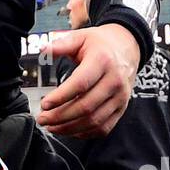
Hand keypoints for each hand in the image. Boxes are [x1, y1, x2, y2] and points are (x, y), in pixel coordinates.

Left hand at [37, 23, 139, 138]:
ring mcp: (120, 96)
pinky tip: (69, 130)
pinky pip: (104, 127)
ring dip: (70, 128)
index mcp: (102, 61)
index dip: (61, 96)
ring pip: (94, 120)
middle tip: (43, 119)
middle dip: (60, 116)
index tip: (44, 104)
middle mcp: (114, 80)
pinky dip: (85, 133)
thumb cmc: (100, 43)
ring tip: (52, 127)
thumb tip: (42, 51)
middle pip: (86, 106)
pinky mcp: (122, 108)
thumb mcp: (81, 36)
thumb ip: (61, 44)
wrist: (127, 47)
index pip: (81, 83)